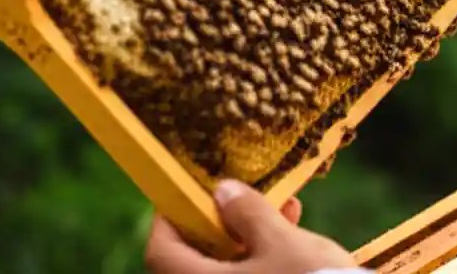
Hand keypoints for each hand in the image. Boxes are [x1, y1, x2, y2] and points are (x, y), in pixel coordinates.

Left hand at [145, 180, 358, 273]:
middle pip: (196, 262)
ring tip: (285, 209)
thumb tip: (223, 191)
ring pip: (228, 272)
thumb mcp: (282, 242)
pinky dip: (264, 260)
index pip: (161, 252)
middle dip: (221, 224)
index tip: (187, 193)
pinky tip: (295, 235)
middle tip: (244, 197)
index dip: (170, 219)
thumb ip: (248, 214)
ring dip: (249, 239)